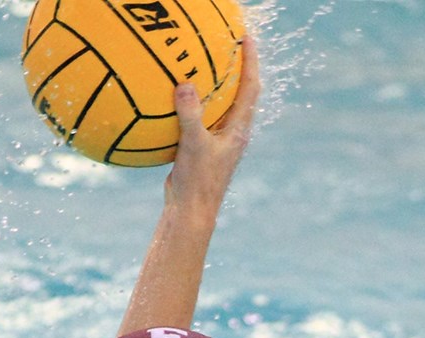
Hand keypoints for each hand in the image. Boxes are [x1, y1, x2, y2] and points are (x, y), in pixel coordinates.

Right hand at [163, 32, 260, 209]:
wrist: (191, 211)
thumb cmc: (198, 181)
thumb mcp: (193, 145)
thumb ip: (190, 114)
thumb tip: (185, 85)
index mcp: (238, 129)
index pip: (250, 88)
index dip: (251, 62)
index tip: (248, 39)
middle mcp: (232, 132)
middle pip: (240, 92)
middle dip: (237, 68)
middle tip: (228, 44)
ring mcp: (218, 140)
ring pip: (219, 106)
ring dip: (215, 86)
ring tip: (203, 63)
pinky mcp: (202, 147)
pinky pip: (198, 118)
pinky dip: (191, 104)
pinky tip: (173, 96)